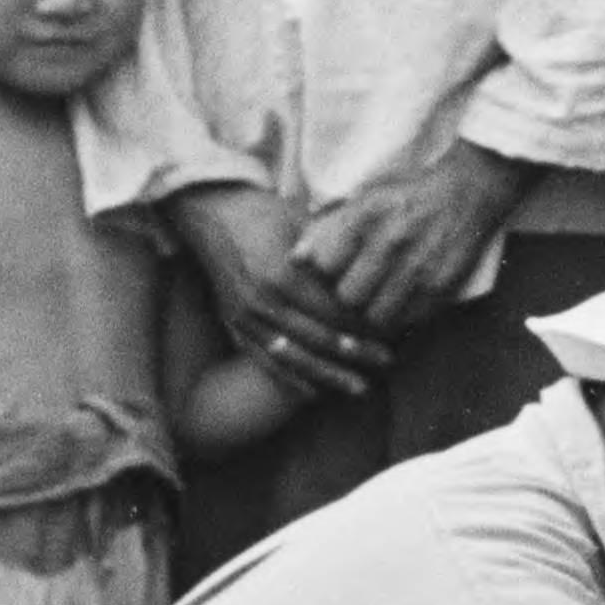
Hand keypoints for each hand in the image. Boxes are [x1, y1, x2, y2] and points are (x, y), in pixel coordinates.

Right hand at [176, 184, 388, 399]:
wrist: (213, 214)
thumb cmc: (265, 212)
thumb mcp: (304, 224)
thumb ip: (333, 252)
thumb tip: (372, 271)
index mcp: (282, 276)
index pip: (333, 312)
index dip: (363, 325)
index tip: (391, 332)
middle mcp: (262, 302)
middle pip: (318, 338)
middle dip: (355, 354)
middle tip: (387, 362)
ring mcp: (244, 317)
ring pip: (293, 358)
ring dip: (328, 375)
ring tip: (358, 388)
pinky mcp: (233, 324)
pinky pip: (264, 360)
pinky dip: (290, 379)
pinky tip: (313, 392)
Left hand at [294, 139, 529, 341]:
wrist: (469, 192)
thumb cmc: (410, 194)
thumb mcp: (367, 197)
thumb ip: (330, 226)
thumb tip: (296, 258)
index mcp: (366, 215)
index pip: (324, 265)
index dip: (323, 275)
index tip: (330, 274)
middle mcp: (390, 241)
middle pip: (347, 296)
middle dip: (345, 299)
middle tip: (351, 294)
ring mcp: (418, 267)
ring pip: (375, 315)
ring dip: (372, 313)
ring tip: (374, 302)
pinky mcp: (441, 286)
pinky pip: (407, 319)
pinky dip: (400, 317)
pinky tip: (399, 303)